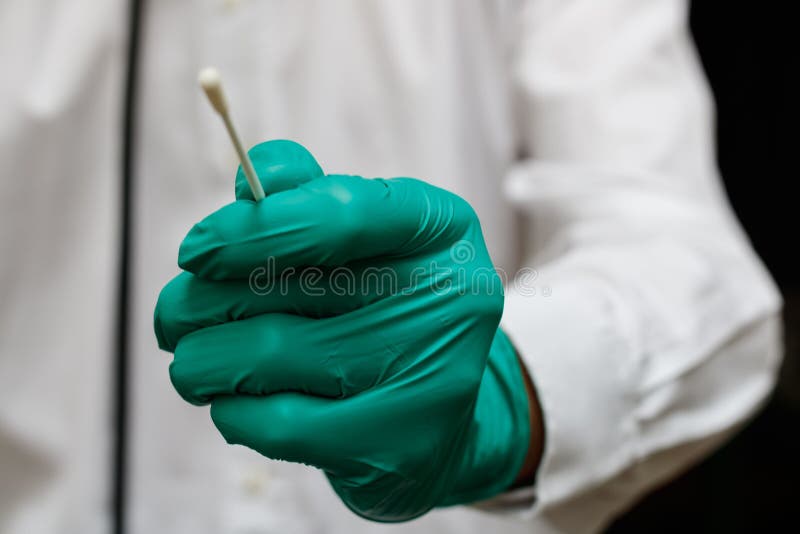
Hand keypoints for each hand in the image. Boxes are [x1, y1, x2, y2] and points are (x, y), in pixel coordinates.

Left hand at [154, 140, 531, 521]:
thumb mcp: (358, 240)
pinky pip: (280, 424)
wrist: (432, 415)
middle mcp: (450, 298)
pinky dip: (232, 410)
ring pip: (272, 355)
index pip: (340, 213)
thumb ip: (303, 196)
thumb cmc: (379, 311)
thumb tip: (248, 181)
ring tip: (191, 361)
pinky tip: (230, 402)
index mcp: (441, 229)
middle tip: (174, 314)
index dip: (253, 229)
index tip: (195, 250)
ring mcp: (431, 377)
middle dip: (204, 301)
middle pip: (289, 289)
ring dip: (202, 359)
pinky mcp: (398, 445)